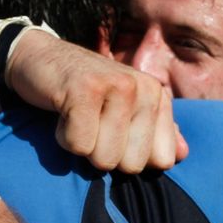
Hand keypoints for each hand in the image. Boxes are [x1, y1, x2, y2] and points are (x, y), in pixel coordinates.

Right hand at [6, 30, 186, 172]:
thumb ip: (154, 130)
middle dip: (103, 154)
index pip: (162, 161)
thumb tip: (182, 155)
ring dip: (82, 145)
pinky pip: (78, 145)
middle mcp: (144, 88)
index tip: (113, 133)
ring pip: (104, 159)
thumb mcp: (125, 108)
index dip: (129, 158)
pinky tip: (63, 113)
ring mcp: (116, 86)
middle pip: (131, 165)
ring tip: (77, 117)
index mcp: (158, 96)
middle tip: (91, 124)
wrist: (40, 57)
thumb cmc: (84, 90)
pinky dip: (63, 137)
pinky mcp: (84, 89)